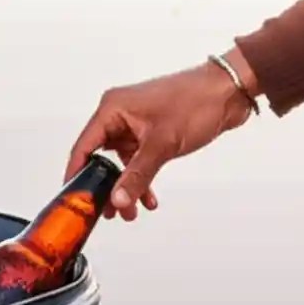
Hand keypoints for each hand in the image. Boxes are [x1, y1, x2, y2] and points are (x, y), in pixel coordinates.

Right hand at [65, 48, 258, 220]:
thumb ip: (137, 176)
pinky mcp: (150, 132)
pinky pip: (138, 161)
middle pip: (100, 158)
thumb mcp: (162, 144)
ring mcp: (135, 124)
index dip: (76, 175)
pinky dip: (142, 179)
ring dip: (125, 187)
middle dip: (105, 187)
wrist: (229, 92)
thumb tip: (117, 199)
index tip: (74, 198)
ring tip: (129, 212)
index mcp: (112, 108)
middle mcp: (119, 114)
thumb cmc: (196, 102)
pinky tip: (149, 197)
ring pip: (120, 163)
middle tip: (107, 211)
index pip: (83, 147)